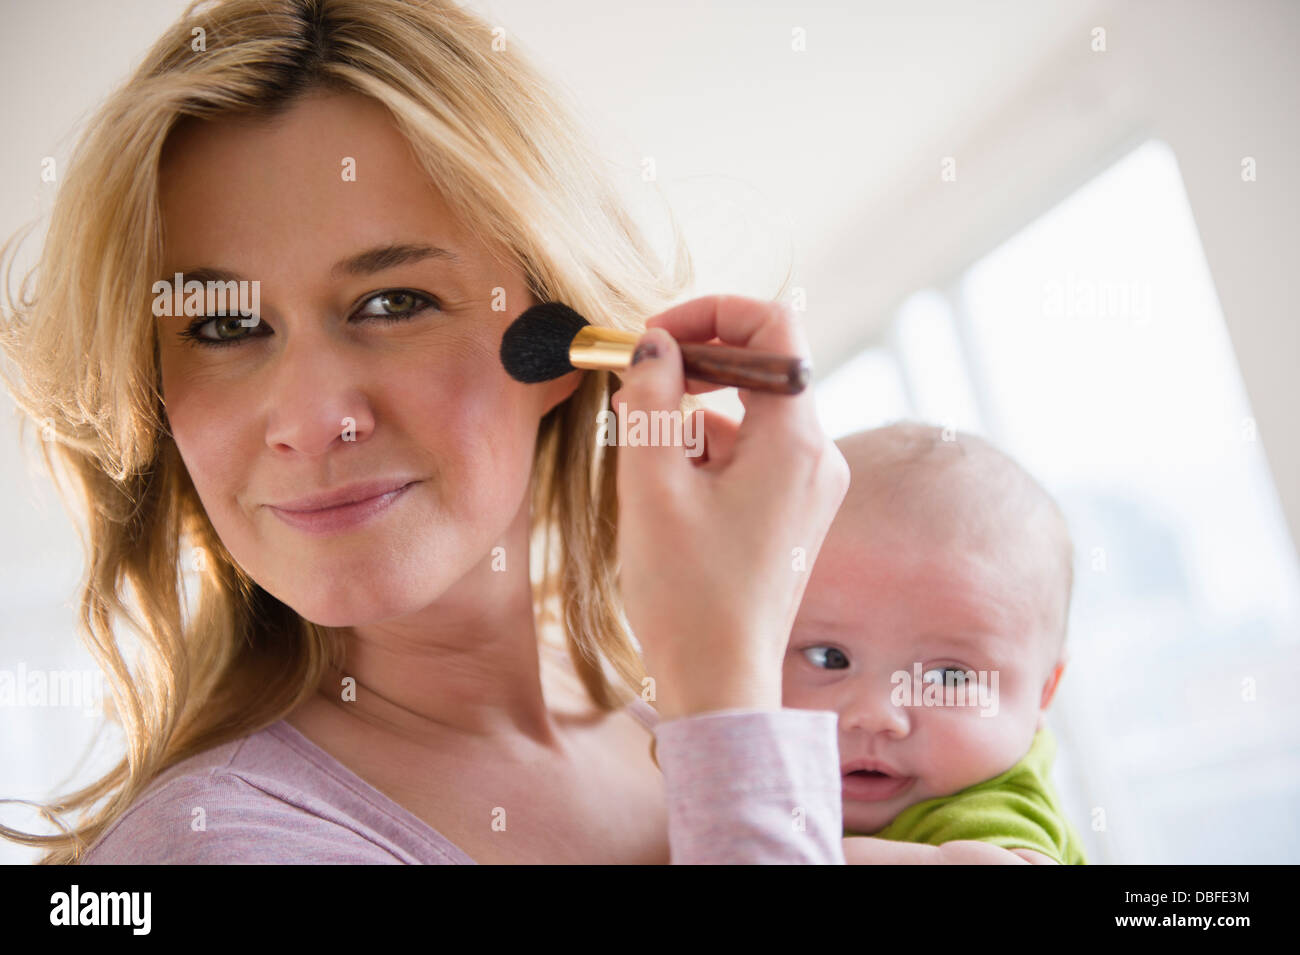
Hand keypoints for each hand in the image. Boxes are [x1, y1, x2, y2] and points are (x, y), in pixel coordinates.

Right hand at [611, 295, 849, 720]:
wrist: (720, 685)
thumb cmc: (687, 594)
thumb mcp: (651, 486)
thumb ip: (650, 400)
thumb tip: (652, 346)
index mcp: (796, 440)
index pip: (773, 329)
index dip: (710, 314)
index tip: (654, 338)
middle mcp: (817, 456)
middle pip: (760, 369)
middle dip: (692, 363)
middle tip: (634, 379)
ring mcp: (808, 487)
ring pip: (748, 414)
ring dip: (690, 412)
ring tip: (635, 445)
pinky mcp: (791, 513)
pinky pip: (750, 454)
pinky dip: (705, 450)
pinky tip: (659, 480)